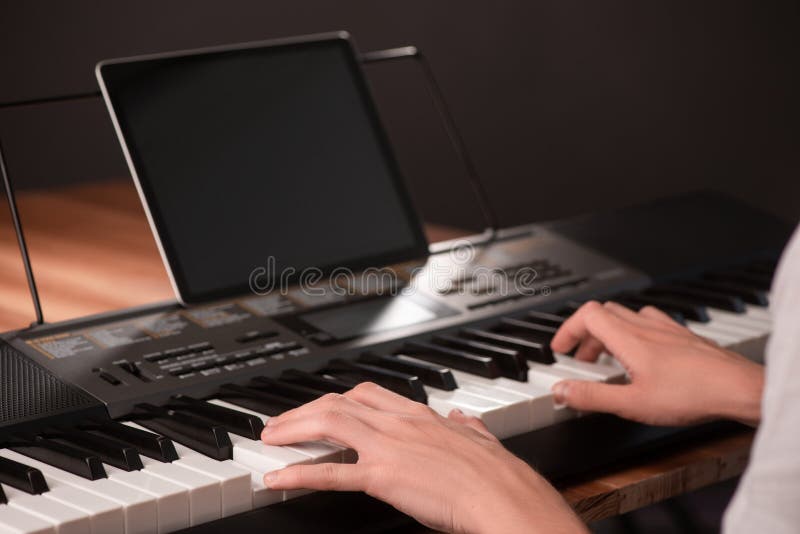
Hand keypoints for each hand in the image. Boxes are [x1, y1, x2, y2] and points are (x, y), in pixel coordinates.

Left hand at [261, 382, 586, 533]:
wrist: (505, 495)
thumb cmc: (499, 475)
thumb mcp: (481, 439)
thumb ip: (466, 426)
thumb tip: (462, 418)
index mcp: (421, 415)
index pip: (368, 394)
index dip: (338, 399)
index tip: (321, 406)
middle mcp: (400, 423)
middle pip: (339, 403)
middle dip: (304, 410)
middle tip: (281, 422)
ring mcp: (389, 447)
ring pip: (328, 424)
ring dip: (292, 429)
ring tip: (270, 439)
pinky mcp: (383, 477)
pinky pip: (331, 472)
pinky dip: (299, 474)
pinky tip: (278, 479)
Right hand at [550, 301, 763, 425]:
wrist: (739, 388)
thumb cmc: (692, 394)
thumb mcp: (632, 403)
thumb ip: (592, 397)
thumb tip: (561, 391)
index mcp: (629, 338)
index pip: (587, 315)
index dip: (568, 329)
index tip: (561, 349)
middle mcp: (646, 327)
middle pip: (604, 314)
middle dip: (586, 336)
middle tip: (582, 360)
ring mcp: (666, 329)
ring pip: (627, 317)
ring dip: (610, 335)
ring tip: (609, 361)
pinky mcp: (683, 336)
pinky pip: (650, 323)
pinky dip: (635, 335)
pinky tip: (643, 357)